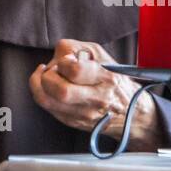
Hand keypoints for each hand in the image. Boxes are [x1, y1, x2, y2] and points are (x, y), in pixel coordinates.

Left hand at [28, 39, 160, 149]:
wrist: (131, 113)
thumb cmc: (115, 80)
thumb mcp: (104, 56)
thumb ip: (79, 48)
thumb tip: (58, 55)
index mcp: (107, 79)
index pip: (75, 70)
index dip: (63, 62)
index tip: (66, 60)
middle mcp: (96, 99)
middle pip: (60, 90)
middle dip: (48, 76)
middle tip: (52, 70)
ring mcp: (83, 114)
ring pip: (47, 101)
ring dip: (39, 85)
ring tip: (46, 77)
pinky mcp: (73, 122)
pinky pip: (48, 109)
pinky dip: (43, 94)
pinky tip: (50, 87)